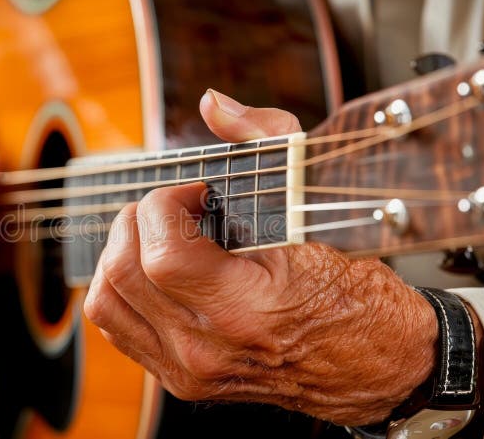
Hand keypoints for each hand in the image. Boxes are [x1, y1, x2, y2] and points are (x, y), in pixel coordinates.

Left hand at [84, 90, 437, 424]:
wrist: (376, 364)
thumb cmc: (354, 295)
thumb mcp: (318, 208)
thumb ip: (265, 141)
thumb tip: (213, 103)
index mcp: (244, 311)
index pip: (160, 253)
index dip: (164, 204)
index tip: (193, 192)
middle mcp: (206, 349)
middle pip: (122, 273)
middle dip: (136, 220)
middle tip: (172, 206)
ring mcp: (189, 370)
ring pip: (107, 302)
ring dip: (121, 252)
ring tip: (157, 234)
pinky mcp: (182, 380)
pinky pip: (119, 327)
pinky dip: (124, 287)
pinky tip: (155, 269)